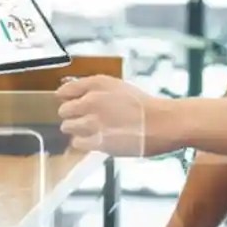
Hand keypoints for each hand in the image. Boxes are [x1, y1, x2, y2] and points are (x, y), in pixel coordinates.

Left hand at [55, 75, 182, 156]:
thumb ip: (96, 90)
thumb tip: (76, 94)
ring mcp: (93, 121)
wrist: (162, 123)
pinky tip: (94, 140)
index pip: (65, 90)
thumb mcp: (118, 87)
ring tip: (89, 131)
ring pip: (68, 127)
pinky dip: (83, 142)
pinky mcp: (97, 141)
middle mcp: (91, 100)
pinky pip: (77, 142)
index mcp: (97, 84)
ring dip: (76, 130)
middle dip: (71, 115)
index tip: (70, 103)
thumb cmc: (145, 105)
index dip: (66, 98)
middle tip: (83, 119)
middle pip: (64, 110)